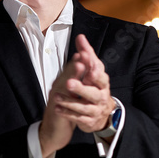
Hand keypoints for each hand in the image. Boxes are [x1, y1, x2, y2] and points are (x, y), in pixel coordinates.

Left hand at [41, 35, 115, 155]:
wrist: (101, 114)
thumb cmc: (95, 87)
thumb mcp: (92, 71)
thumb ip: (86, 54)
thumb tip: (80, 37)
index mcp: (102, 82)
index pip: (99, 75)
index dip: (94, 71)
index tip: (86, 68)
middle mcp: (101, 96)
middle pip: (93, 93)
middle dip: (81, 88)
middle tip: (68, 83)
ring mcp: (96, 109)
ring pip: (84, 107)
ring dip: (69, 102)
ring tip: (56, 96)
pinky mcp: (89, 120)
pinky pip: (78, 118)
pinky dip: (67, 113)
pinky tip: (57, 108)